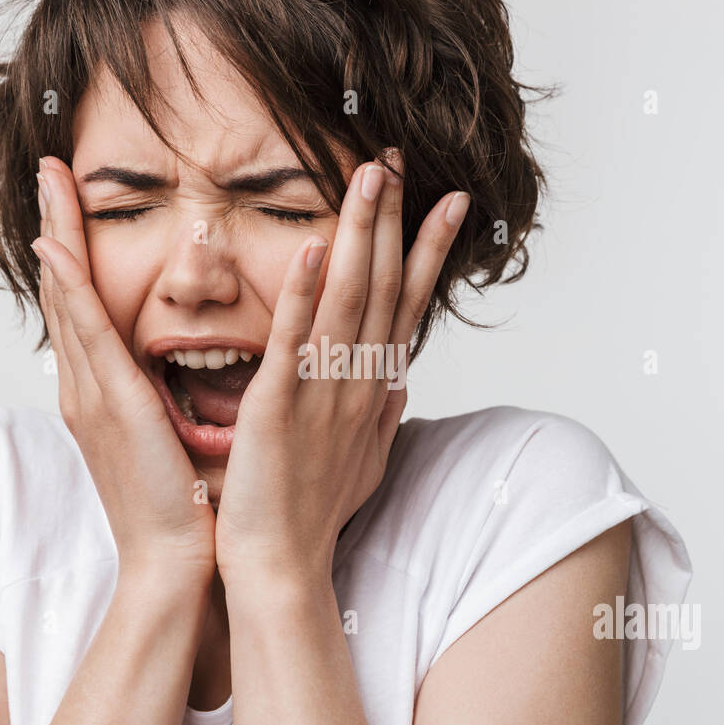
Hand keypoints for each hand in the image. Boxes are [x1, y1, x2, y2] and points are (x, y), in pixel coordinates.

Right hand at [31, 157, 216, 583]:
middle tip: (49, 169)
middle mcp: (86, 388)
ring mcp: (92, 396)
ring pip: (69, 302)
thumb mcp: (167, 437)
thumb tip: (172, 370)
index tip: (71, 203)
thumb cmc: (180, 503)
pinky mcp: (113, 407)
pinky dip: (72, 292)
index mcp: (101, 394)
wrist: (175, 560)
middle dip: (56, 228)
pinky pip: (90, 338)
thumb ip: (161, 398)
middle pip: (65, 293)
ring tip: (52, 182)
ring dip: (59, 238)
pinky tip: (61, 250)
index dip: (73, 253)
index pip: (83, 308)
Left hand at [214, 151, 469, 586]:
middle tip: (396, 160)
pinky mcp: (277, 406)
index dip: (427, 250)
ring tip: (368, 180)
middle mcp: (358, 383)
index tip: (446, 201)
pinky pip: (295, 342)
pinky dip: (303, 296)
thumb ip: (381, 410)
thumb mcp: (365, 456)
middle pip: (384, 287)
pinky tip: (309, 250)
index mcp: (374, 389)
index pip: (407, 305)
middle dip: (394, 220)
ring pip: (348, 300)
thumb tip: (398, 379)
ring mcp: (322, 392)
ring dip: (360, 237)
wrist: (283, 564)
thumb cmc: (316, 512)